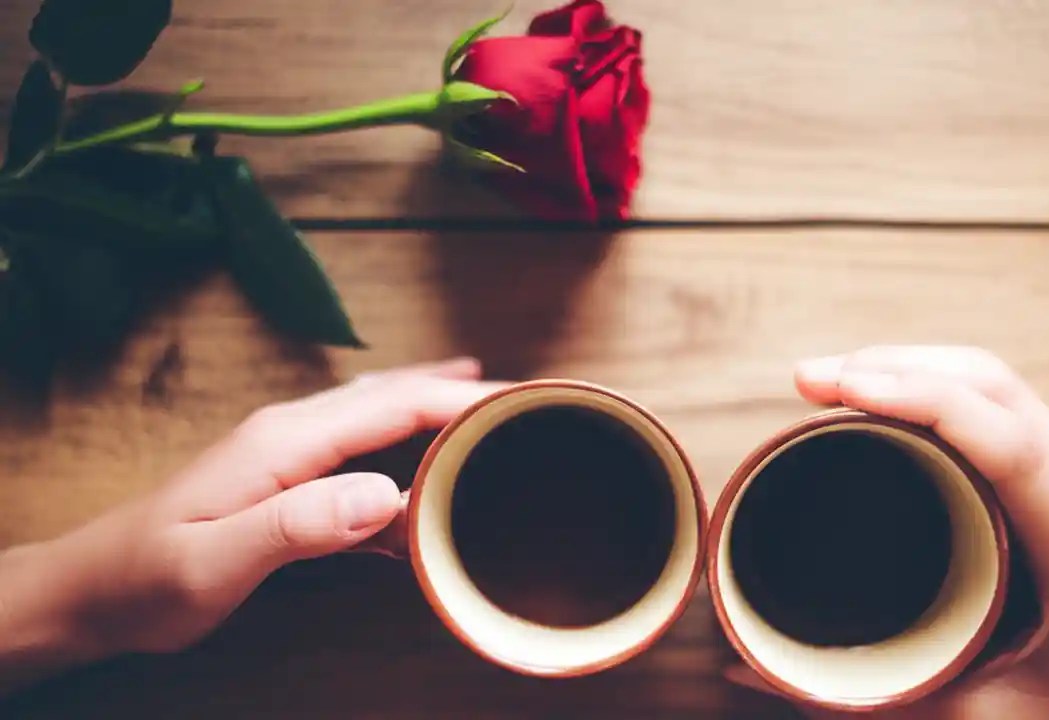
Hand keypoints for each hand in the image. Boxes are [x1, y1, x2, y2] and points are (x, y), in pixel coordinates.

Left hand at [0, 359, 502, 693]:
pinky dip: (408, 437)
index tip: (525, 401)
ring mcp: (289, 449)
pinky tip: (428, 452)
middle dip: (465, 389)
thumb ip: (299, 525)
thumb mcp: (217, 561)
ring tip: (496, 403)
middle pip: (396, 395)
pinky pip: (364, 445)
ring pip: (382, 412)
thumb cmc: (148, 580)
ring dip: (439, 404)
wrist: (90, 590)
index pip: (394, 405)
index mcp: (287, 440)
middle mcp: (293, 430)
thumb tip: (387, 494)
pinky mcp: (287, 475)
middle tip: (531, 394)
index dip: (464, 400)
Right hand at [728, 346, 1048, 718]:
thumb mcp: (999, 718)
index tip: (834, 387)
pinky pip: (1008, 400)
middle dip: (893, 364)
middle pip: (992, 384)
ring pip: (999, 380)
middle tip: (806, 378)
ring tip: (833, 378)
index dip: (912, 397)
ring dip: (914, 364)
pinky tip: (894, 397)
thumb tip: (767, 676)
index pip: (998, 438)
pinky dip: (940, 384)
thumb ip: (884, 700)